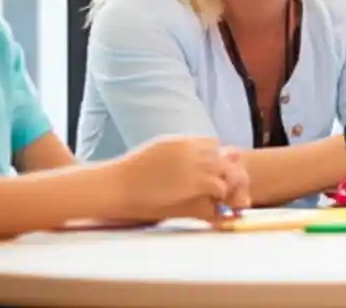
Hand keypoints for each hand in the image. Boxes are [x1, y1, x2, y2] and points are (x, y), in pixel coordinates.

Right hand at [113, 136, 246, 222]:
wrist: (117, 185)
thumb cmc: (128, 175)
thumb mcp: (156, 154)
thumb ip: (176, 155)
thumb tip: (185, 165)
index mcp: (181, 141)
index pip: (212, 144)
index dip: (215, 160)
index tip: (212, 173)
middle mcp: (192, 149)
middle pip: (225, 156)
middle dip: (227, 172)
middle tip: (222, 188)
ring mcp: (195, 164)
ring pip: (228, 170)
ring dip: (226, 184)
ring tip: (219, 198)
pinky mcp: (195, 182)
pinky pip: (220, 186)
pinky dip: (220, 195)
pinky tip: (213, 203)